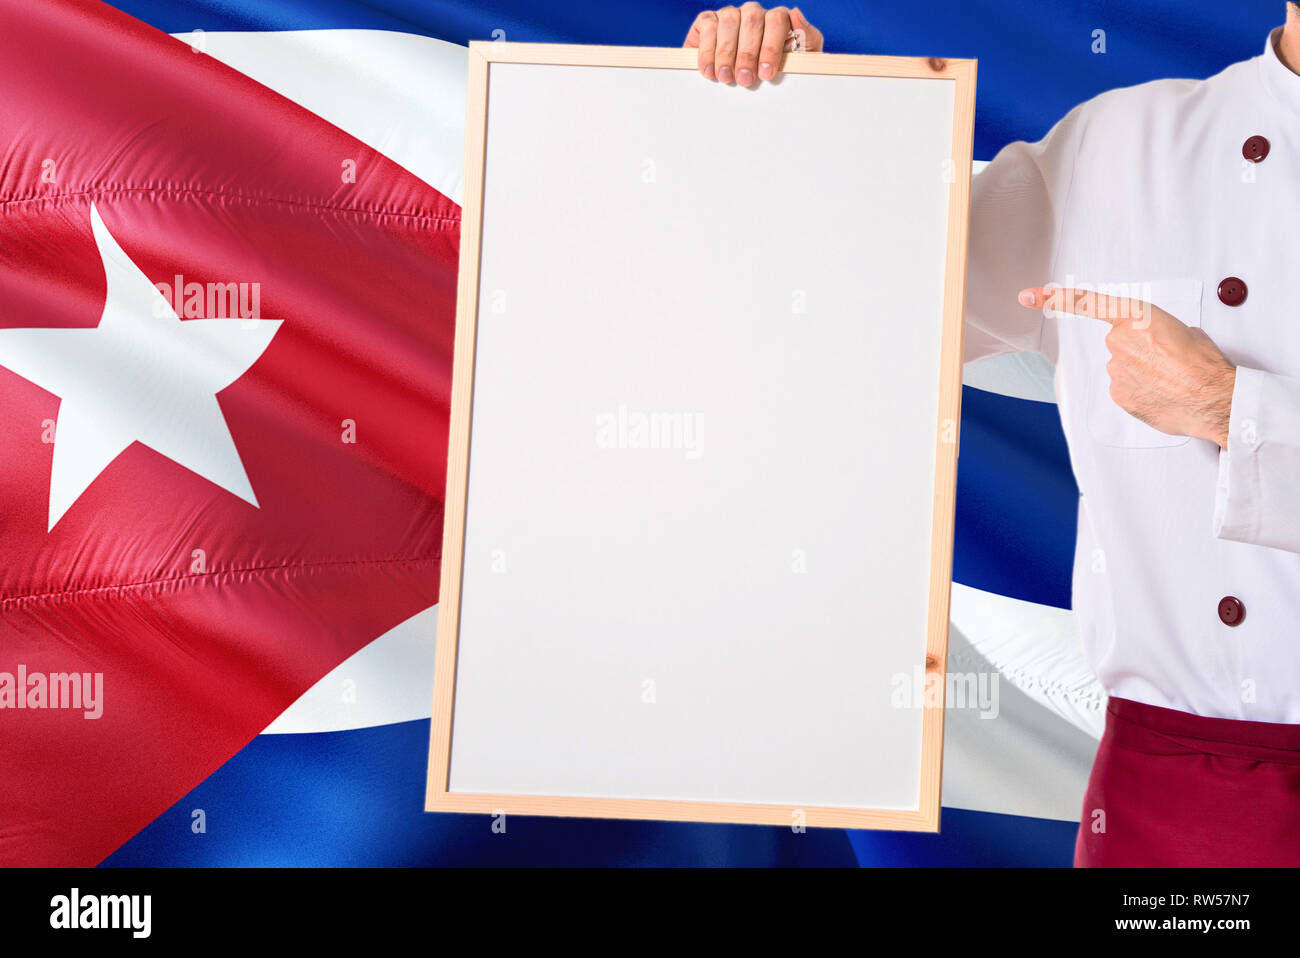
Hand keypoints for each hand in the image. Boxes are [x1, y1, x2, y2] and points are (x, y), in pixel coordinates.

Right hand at [684, 4, 822, 85]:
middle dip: (748, 53)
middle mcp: (754, 13)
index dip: (771, 46)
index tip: (766, 73)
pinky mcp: (708, 21)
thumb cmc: (777, 72)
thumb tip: (796, 14)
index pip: (776, 20)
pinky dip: (707, 50)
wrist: (750, 84)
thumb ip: (807, 37)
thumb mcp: (801, 59)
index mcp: (777, 19)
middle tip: (744, 79)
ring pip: (729, 21)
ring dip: (726, 52)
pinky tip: (709, 70)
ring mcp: (731, 15)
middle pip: (752, 21)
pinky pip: (708, 26)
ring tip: (726, 77)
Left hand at [1018, 286, 1236, 447]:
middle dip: (1139, 350)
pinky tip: (1161, 393)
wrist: (1214, 399)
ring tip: (1170, 379)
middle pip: (1119, 342)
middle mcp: (1119, 341)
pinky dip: (1140, 390)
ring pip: (1123, 367)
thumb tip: (1153, 340)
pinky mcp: (1117, 394)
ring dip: (1142, 372)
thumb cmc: (1204, 364)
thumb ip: (1155, 329)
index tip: (1029, 296)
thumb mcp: (1183, 329)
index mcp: (1136, 317)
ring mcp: (1115, 369)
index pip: (1086, 303)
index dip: (1054, 298)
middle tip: (1167, 360)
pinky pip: (1124, 387)